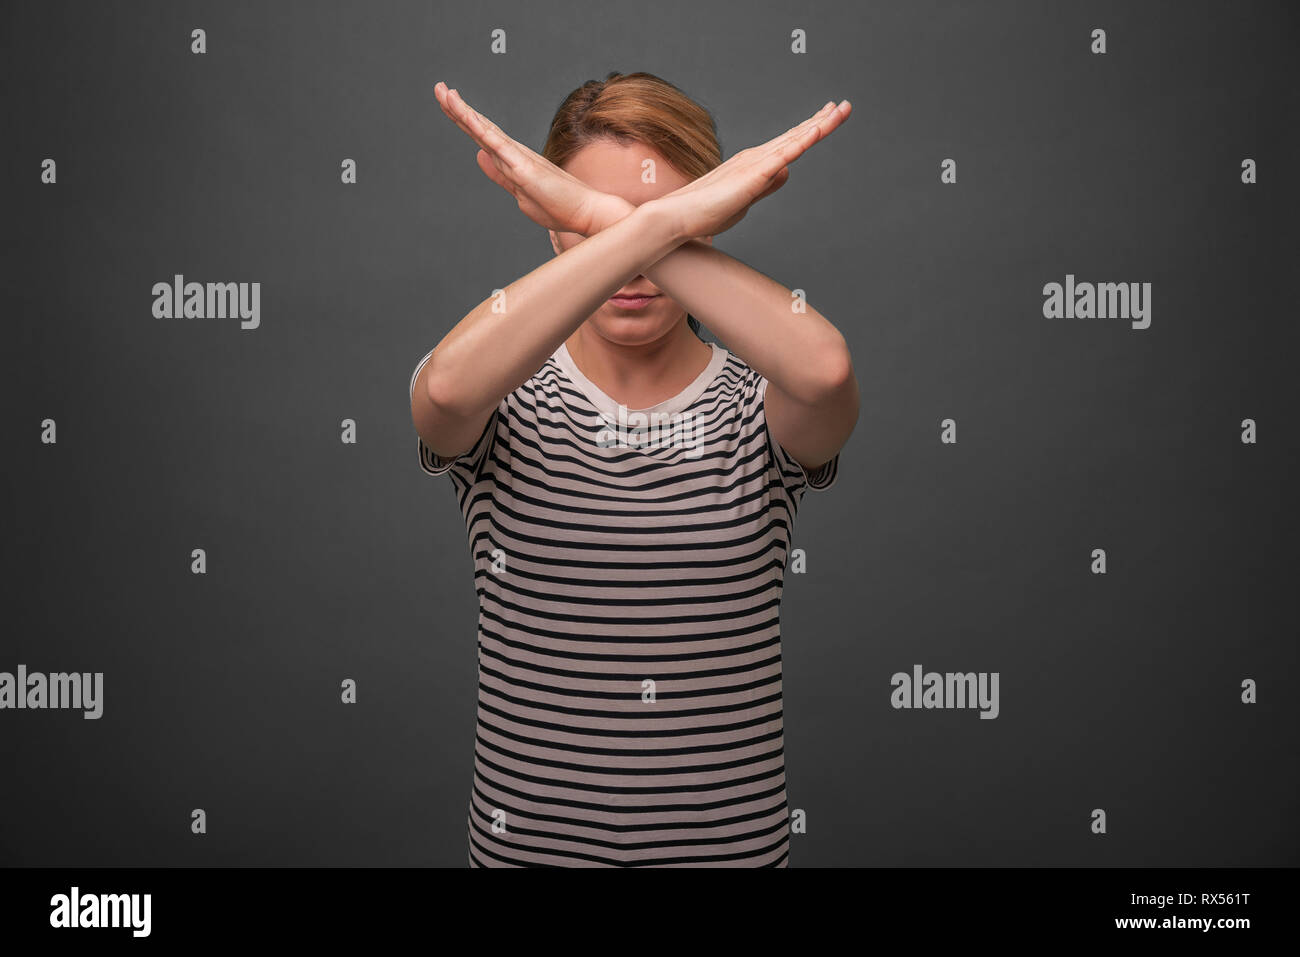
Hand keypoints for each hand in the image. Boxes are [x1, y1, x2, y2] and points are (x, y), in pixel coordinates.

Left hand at [433, 81, 625, 235]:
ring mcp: (519, 158)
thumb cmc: (559, 206)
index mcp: (512, 160)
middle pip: (480, 128)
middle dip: (457, 108)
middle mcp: (514, 153)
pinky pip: (500, 146)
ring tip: (446, 93)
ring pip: (486, 131)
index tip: (447, 102)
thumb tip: (478, 156)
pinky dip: (483, 130)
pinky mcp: (525, 168)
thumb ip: (498, 173)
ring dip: (465, 112)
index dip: (463, 119)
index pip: (482, 136)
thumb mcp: (519, 191)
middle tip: (439, 87)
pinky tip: (468, 116)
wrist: (587, 212)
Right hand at [650, 99, 850, 239]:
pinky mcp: (753, 175)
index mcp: (756, 163)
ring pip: (794, 140)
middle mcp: (758, 157)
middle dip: (823, 120)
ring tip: (839, 110)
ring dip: (819, 125)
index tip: (829, 115)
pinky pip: (782, 156)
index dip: (812, 128)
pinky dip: (801, 142)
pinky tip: (816, 131)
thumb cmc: (707, 212)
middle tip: (845, 105)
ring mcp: (756, 164)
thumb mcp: (748, 199)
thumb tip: (788, 171)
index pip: (791, 142)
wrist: (679, 217)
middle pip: (797, 135)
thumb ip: (768, 185)